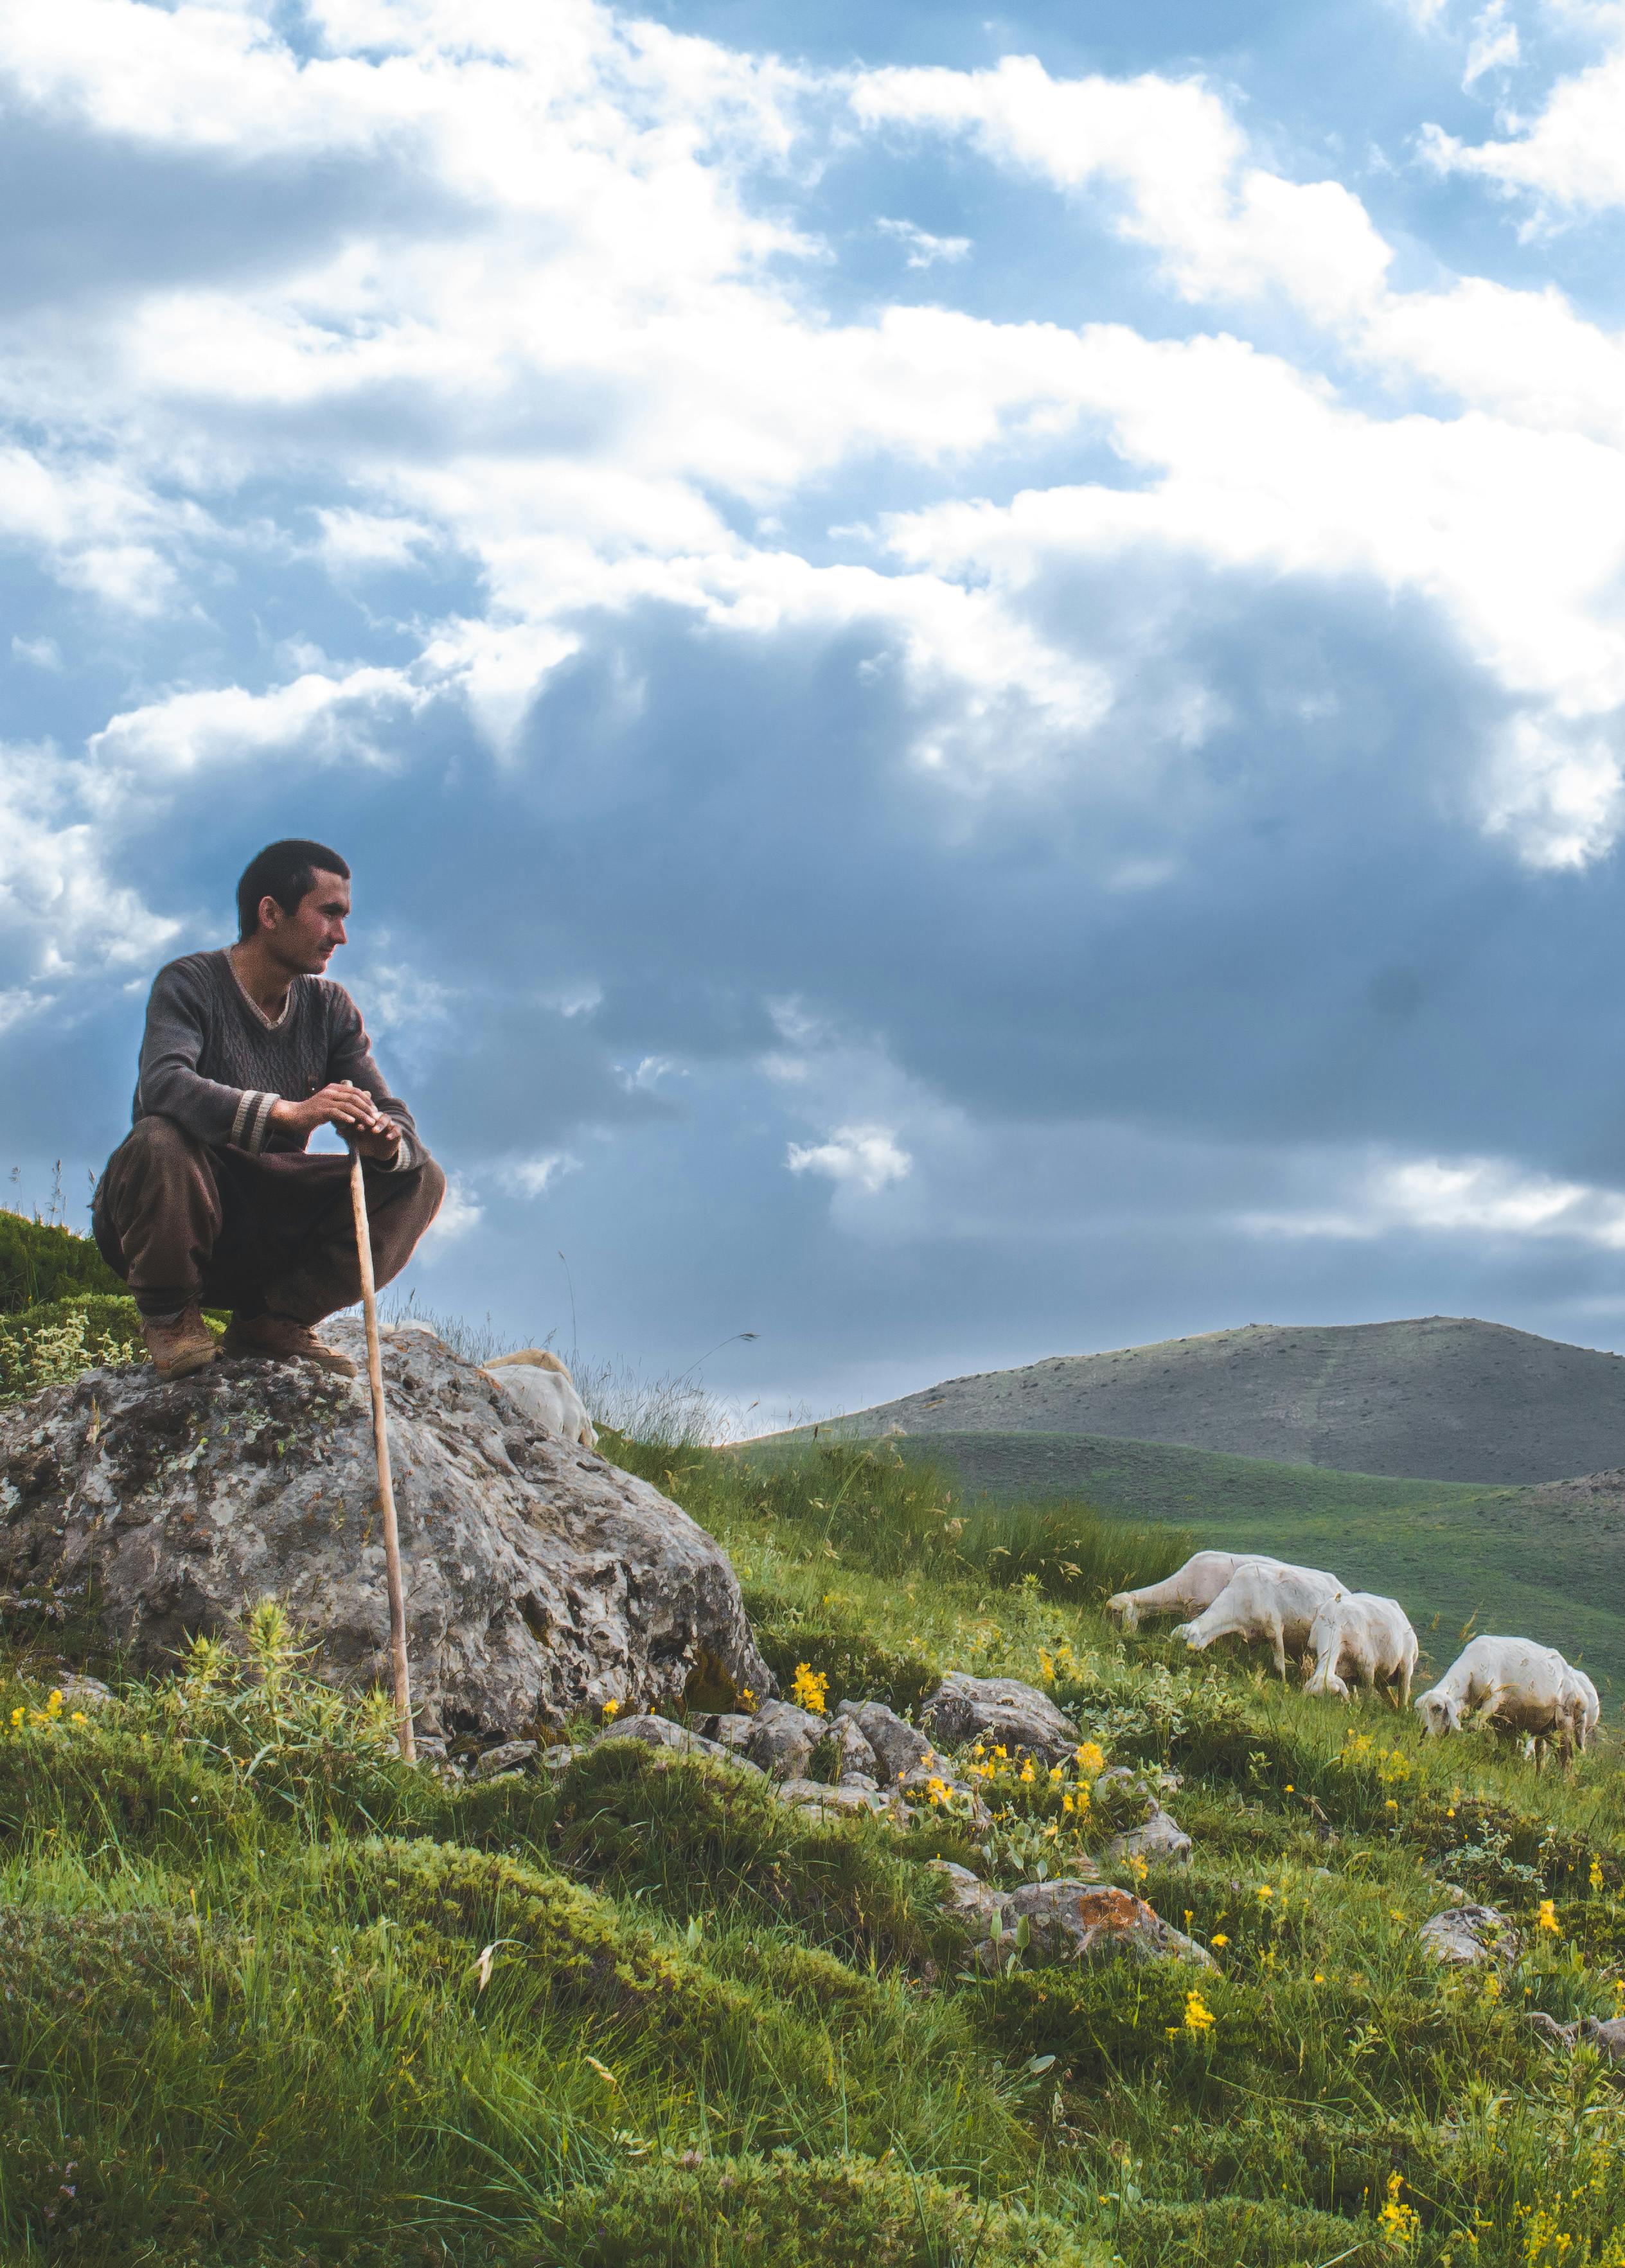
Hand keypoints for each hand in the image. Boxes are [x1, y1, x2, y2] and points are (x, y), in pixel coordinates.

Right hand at [270, 1083, 400, 1151]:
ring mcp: (325, 1100)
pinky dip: (346, 1117)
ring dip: (361, 1115)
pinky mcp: (320, 1111)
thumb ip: (347, 1099)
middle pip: (354, 1097)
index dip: (367, 1101)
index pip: (355, 1091)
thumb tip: (368, 1093)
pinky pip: (336, 1113)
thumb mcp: (332, 1104)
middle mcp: (330, 1092)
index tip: (375, 1111)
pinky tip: (353, 1123)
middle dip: (367, 1108)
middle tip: (375, 1118)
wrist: (294, 1116)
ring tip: (369, 1123)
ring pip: (348, 1105)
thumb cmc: (314, 1112)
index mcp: (334, 1088)